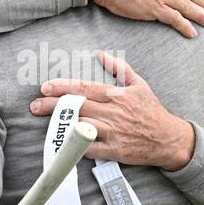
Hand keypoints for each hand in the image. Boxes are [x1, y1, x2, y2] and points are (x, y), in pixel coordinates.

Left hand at [29, 51, 194, 170]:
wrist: (169, 138)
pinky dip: (78, 147)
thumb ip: (120, 68)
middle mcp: (113, 112)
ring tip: (46, 124)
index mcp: (116, 95)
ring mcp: (114, 132)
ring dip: (63, 126)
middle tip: (34, 106)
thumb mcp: (139, 85)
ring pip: (82, 126)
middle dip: (53, 106)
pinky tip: (66, 144)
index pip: (84, 88)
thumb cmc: (152, 111)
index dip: (63, 88)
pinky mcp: (115, 150)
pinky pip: (91, 149)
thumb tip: (101, 54)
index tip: (45, 88)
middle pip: (77, 107)